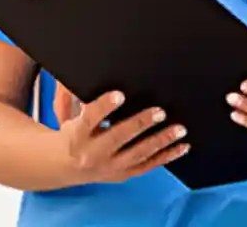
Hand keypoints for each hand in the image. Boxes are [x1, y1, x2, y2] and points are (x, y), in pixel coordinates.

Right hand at [52, 83, 188, 185]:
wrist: (64, 167)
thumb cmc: (73, 133)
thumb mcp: (69, 114)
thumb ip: (81, 98)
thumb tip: (100, 72)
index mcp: (77, 134)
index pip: (90, 118)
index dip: (104, 106)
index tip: (119, 94)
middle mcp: (93, 153)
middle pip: (118, 137)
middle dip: (140, 124)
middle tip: (160, 111)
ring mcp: (109, 166)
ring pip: (138, 153)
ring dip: (160, 140)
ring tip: (179, 129)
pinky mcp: (122, 174)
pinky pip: (147, 166)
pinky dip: (166, 156)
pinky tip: (182, 146)